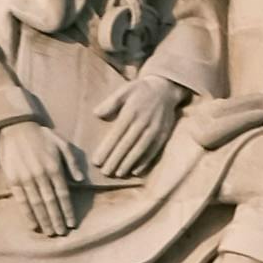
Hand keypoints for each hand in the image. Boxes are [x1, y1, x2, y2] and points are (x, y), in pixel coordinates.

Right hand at [0, 125, 81, 241]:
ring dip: (44, 220)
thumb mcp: (62, 144)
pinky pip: (21, 200)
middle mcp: (41, 175)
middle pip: (51, 203)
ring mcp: (26, 178)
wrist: (15, 127)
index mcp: (54, 168)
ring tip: (50, 232)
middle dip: (57, 220)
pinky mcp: (13, 179)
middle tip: (61, 233)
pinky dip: (28, 214)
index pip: (63, 195)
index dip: (68, 211)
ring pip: (36, 204)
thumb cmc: (42, 136)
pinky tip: (33, 225)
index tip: (72, 224)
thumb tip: (81, 180)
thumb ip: (73, 163)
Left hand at [95, 65, 188, 179]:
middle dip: (115, 160)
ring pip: (140, 149)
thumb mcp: (124, 90)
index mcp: (131, 112)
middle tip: (105, 172)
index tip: (97, 161)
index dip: (106, 149)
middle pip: (127, 145)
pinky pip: (154, 151)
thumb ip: (111, 102)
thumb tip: (96, 114)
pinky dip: (145, 161)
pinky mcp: (163, 135)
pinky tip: (136, 171)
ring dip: (129, 163)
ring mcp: (155, 130)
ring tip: (118, 174)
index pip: (116, 134)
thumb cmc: (140, 90)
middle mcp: (143, 123)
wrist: (166, 88)